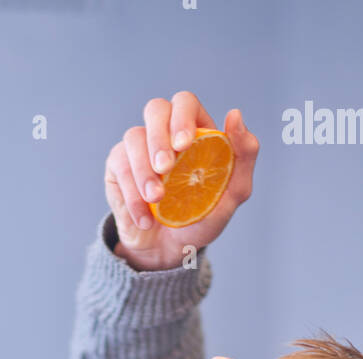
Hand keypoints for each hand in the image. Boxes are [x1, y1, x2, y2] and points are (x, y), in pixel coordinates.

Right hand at [104, 92, 259, 270]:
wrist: (169, 251)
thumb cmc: (201, 218)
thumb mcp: (233, 193)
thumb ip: (244, 154)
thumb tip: (234, 115)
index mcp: (194, 130)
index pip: (185, 103)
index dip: (182, 117)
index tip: (184, 145)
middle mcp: (164, 133)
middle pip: (155, 109)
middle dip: (159, 137)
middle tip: (165, 168)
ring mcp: (138, 149)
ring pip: (133, 137)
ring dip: (144, 171)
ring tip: (156, 200)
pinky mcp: (118, 167)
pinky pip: (120, 166)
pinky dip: (132, 194)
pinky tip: (145, 218)